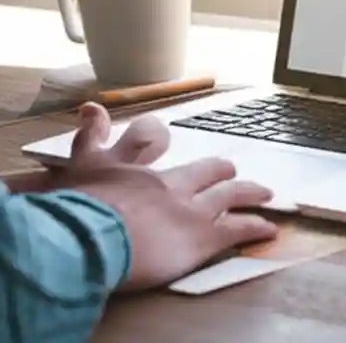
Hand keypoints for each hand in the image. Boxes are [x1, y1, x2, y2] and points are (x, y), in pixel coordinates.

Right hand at [18, 103, 278, 290]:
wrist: (90, 239)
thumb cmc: (76, 208)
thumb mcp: (76, 165)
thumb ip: (86, 135)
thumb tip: (90, 105)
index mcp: (133, 166)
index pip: (148, 139)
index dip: (157, 138)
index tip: (161, 137)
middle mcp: (166, 181)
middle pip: (204, 169)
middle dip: (220, 171)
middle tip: (231, 171)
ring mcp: (188, 207)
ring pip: (228, 195)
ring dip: (250, 193)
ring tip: (265, 194)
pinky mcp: (202, 236)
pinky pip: (238, 228)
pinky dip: (256, 227)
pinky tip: (269, 229)